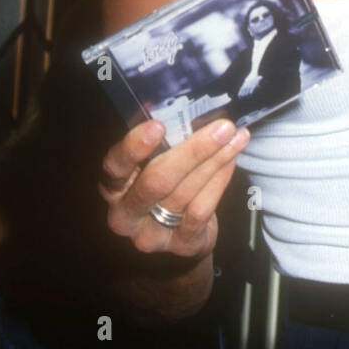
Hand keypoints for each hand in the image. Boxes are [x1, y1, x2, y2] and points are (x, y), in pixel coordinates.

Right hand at [99, 117, 250, 257]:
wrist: (177, 240)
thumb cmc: (163, 189)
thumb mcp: (151, 166)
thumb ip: (159, 144)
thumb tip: (178, 102)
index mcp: (112, 188)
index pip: (114, 167)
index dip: (134, 147)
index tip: (157, 125)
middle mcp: (125, 215)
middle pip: (157, 181)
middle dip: (193, 151)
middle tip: (222, 127)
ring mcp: (152, 235)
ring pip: (185, 194)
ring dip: (215, 161)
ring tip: (236, 137)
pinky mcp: (182, 246)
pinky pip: (202, 210)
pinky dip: (219, 182)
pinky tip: (231, 161)